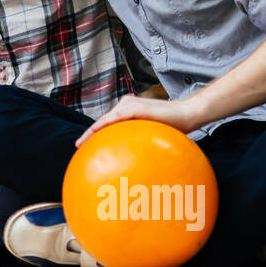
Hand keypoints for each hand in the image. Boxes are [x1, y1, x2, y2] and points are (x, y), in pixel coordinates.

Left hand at [75, 94, 205, 146]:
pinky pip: (114, 118)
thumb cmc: (173, 126)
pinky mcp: (135, 108)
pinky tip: (94, 133)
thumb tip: (136, 161)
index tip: (85, 146)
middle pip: (103, 121)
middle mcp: (126, 105)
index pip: (108, 123)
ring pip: (105, 120)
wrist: (188, 114)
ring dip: (92, 131)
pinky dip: (103, 125)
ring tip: (81, 144)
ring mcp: (130, 105)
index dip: (95, 134)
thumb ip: (141, 140)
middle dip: (90, 134)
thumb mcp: (152, 133)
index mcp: (129, 110)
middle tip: (78, 147)